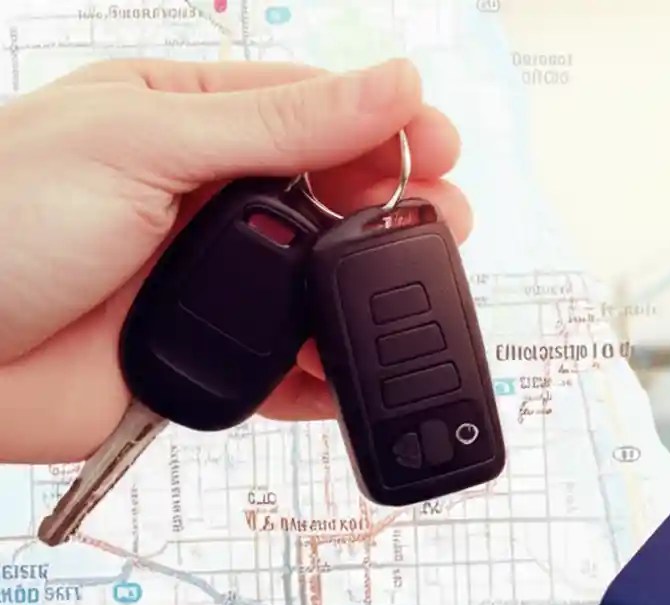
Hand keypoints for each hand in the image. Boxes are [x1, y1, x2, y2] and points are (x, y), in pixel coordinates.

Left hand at [0, 58, 470, 462]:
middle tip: (442, 221)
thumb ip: (277, 124)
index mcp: (184, 121)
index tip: (439, 142)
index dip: (384, 122)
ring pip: (321, 283)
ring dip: (373, 289)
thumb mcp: (143, 146)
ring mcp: (210, 281)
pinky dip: (330, 373)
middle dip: (396, 206)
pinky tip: (359, 366)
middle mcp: (205, 198)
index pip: (311, 108)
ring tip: (417, 292)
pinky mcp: (208, 360)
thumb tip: (392, 82)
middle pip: (331, 196)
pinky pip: (290, 367)